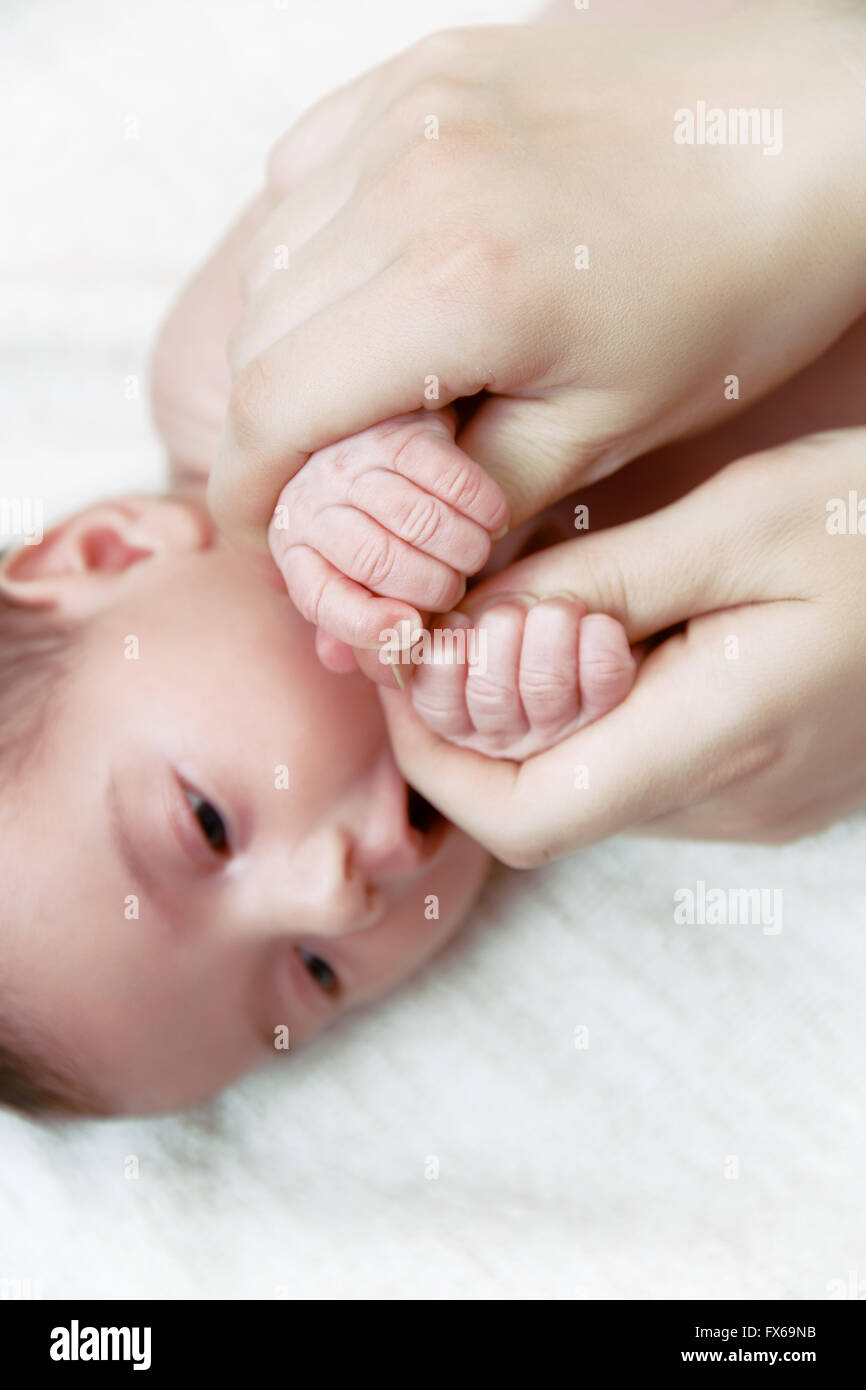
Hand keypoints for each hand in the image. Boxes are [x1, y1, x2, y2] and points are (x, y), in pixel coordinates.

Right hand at [209, 5, 865, 545]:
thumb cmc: (737, 291)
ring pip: (272, 255)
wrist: (816, 138)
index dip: (250, 491)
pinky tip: (369, 286)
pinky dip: (313, 245)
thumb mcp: (604, 437)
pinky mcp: (425, 70)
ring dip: (289, 341)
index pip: (274, 409)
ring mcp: (411, 109)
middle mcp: (409, 178)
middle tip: (324, 481)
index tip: (265, 536)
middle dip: (273, 429)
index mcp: (456, 285)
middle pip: (258, 337)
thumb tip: (390, 564)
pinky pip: (308, 170)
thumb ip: (469, 505)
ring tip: (359, 392)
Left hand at [267, 408, 507, 668]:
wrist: (379, 440)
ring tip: (476, 557)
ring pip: (417, 520)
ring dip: (463, 550)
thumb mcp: (356, 579)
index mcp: (294, 549)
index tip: (411, 631)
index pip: (320, 597)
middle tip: (455, 590)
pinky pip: (450, 476)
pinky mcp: (397, 432)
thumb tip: (369, 666)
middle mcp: (310, 502)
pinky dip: (482, 507)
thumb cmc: (374, 529)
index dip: (365, 624)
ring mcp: (350, 462)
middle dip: (431, 588)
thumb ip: (362, 625)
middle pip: (375, 561)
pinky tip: (493, 521)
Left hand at [380, 429, 865, 864]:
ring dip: (526, 717)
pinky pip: (637, 770)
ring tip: (519, 616)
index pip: (521, 815)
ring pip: (584, 788)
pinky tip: (599, 639)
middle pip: (541, 805)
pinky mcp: (763, 790)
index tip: (400, 660)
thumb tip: (468, 626)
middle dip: (466, 725)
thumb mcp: (741, 523)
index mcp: (720, 741)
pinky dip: (587, 716)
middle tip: (442, 620)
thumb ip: (599, 585)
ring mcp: (751, 807)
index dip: (431, 752)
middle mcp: (728, 804)